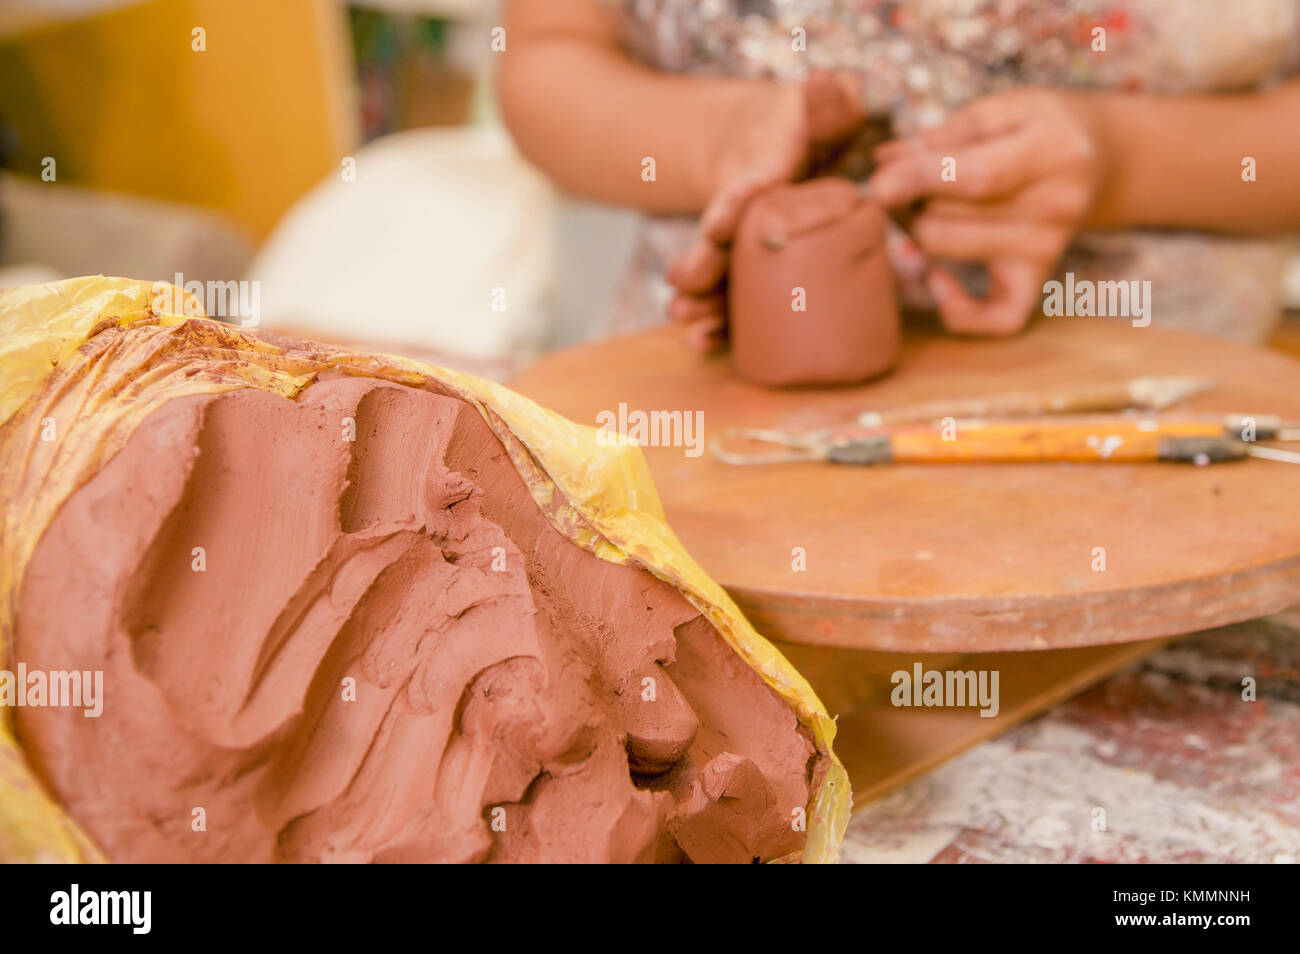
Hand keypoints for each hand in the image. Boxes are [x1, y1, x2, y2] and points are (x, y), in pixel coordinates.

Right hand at [667, 71, 866, 351]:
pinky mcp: (751, 271)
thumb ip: (829, 100)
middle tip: (682, 284)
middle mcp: (747, 212)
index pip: (749, 189)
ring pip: (719, 276)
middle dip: (701, 264)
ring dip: (702, 300)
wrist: (784, 143)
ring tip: (687, 321)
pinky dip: (719, 324)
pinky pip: (733, 301)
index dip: (733, 206)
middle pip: (721, 241)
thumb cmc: (813, 125)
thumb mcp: (825, 105)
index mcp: (767, 173)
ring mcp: (743, 245)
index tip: (716, 226)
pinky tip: (704, 344)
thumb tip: (824, 85)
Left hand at [867, 88, 1107, 334]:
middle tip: (905, 176)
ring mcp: (1048, 248)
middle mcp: (1057, 206)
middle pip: (946, 216)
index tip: (878, 184)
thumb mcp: (1001, 109)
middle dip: (908, 195)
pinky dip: (958, 310)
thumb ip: (943, 135)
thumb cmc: (1037, 126)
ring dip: (915, 227)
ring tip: (922, 203)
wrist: (1101, 156)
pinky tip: (937, 278)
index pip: (977, 178)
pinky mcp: (1038, 280)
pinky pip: (997, 319)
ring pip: (943, 250)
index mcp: (1053, 152)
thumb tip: (885, 164)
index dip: (920, 181)